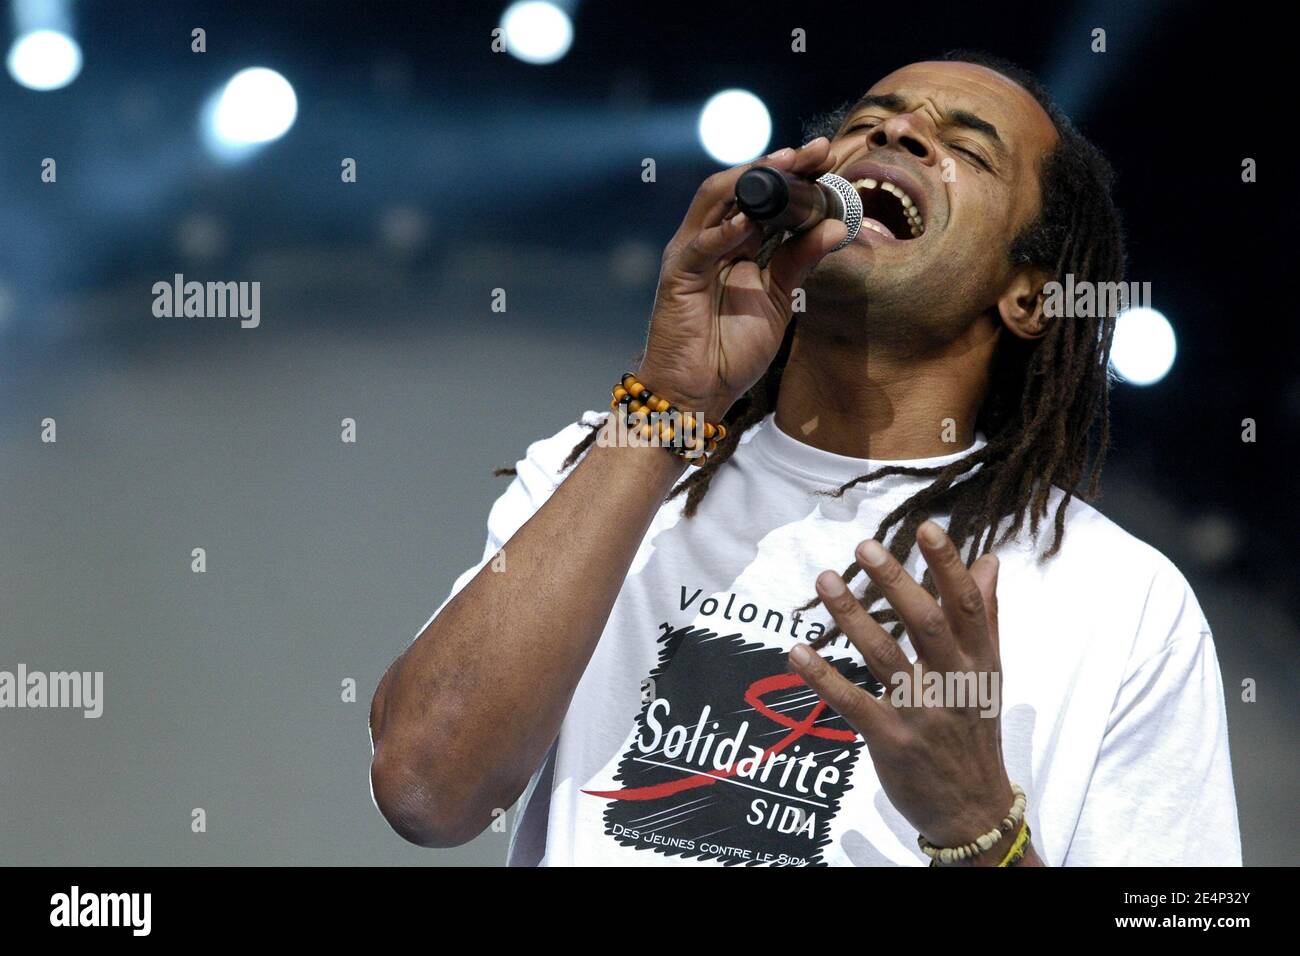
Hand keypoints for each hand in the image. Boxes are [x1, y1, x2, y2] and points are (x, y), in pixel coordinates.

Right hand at [637, 137, 847, 420]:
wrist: (697, 393)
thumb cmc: (731, 351)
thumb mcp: (778, 299)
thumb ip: (799, 262)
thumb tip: (836, 227)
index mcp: (735, 243)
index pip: (763, 196)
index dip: (794, 173)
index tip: (827, 156)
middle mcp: (711, 239)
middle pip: (740, 186)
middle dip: (777, 164)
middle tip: (814, 150)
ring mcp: (691, 253)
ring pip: (715, 200)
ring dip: (750, 181)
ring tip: (786, 167)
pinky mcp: (677, 275)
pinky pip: (700, 246)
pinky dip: (724, 232)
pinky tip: (749, 222)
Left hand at [788, 521, 1017, 863]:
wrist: (973, 810)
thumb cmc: (974, 731)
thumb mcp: (988, 674)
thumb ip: (986, 616)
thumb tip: (989, 560)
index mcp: (979, 661)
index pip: (967, 605)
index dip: (948, 565)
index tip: (926, 527)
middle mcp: (954, 683)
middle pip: (925, 623)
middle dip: (895, 582)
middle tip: (864, 546)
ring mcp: (922, 713)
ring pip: (885, 656)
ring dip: (852, 616)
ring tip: (825, 580)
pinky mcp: (890, 740)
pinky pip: (852, 702)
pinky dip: (823, 677)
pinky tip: (796, 651)